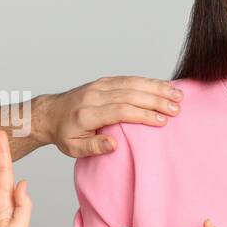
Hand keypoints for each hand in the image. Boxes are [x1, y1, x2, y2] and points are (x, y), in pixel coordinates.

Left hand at [35, 76, 181, 156]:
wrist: (49, 114)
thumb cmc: (64, 134)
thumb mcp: (73, 148)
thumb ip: (93, 146)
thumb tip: (114, 145)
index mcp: (87, 114)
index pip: (120, 111)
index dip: (142, 115)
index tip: (162, 122)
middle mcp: (94, 96)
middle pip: (130, 94)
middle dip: (156, 100)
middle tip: (177, 108)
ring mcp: (99, 86)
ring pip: (132, 83)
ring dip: (156, 88)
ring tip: (177, 95)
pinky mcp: (104, 81)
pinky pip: (129, 79)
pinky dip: (148, 81)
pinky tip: (164, 86)